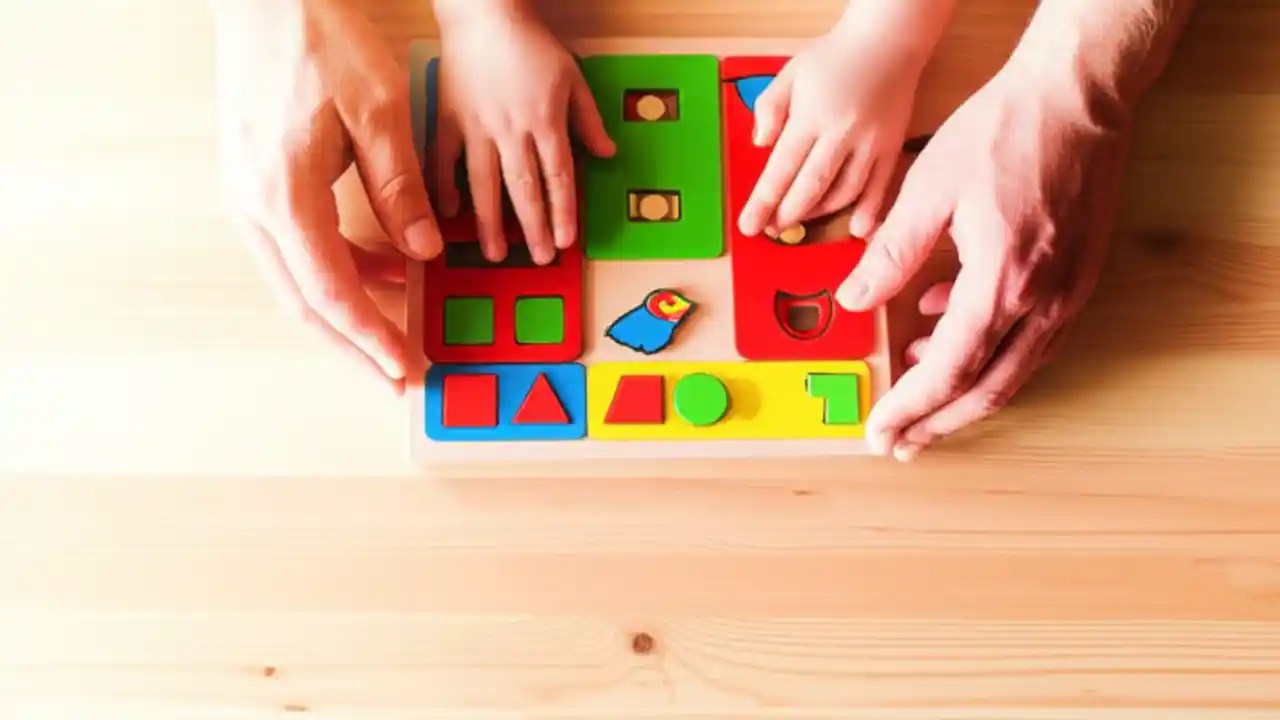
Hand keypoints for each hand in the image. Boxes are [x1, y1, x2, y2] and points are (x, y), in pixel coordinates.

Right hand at [212, 0, 440, 389]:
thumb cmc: (319, 40)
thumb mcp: (379, 113)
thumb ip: (400, 190)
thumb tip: (423, 253)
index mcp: (284, 194)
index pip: (332, 290)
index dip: (370, 335)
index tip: (403, 367)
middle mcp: (253, 205)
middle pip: (305, 302)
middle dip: (353, 346)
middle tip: (395, 376)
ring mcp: (246, 196)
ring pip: (297, 279)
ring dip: (346, 311)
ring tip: (395, 332)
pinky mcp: (255, 182)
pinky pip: (296, 246)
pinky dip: (338, 268)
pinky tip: (382, 268)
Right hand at [433, 1, 614, 264]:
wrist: (484, 15)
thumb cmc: (530, 44)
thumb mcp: (572, 77)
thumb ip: (588, 120)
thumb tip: (607, 154)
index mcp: (544, 121)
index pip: (558, 177)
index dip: (563, 213)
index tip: (566, 242)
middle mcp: (511, 130)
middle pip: (524, 189)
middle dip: (532, 228)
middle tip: (537, 258)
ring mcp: (476, 127)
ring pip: (484, 183)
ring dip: (490, 222)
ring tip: (494, 253)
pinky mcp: (448, 119)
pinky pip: (443, 159)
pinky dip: (444, 186)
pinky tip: (450, 214)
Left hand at [737, 17, 926, 239]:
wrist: (887, 42)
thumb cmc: (832, 58)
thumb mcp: (789, 75)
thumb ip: (769, 109)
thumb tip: (761, 145)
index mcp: (810, 117)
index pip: (781, 168)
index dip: (764, 201)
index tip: (749, 226)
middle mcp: (840, 134)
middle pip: (811, 186)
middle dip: (788, 215)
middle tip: (772, 231)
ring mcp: (869, 143)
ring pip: (844, 192)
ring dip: (820, 214)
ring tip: (800, 223)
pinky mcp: (891, 147)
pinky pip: (880, 186)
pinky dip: (869, 210)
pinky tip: (858, 230)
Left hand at [837, 68, 1129, 459]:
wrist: (1079, 94)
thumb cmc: (1004, 131)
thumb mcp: (927, 190)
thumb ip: (890, 255)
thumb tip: (855, 301)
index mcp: (1001, 283)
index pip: (947, 372)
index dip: (909, 409)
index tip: (879, 432)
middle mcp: (1043, 302)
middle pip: (986, 390)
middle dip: (936, 423)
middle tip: (898, 444)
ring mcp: (1068, 294)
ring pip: (1013, 371)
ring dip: (963, 392)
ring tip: (916, 394)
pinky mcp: (1077, 279)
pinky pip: (1031, 338)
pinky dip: (988, 350)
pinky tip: (944, 326)